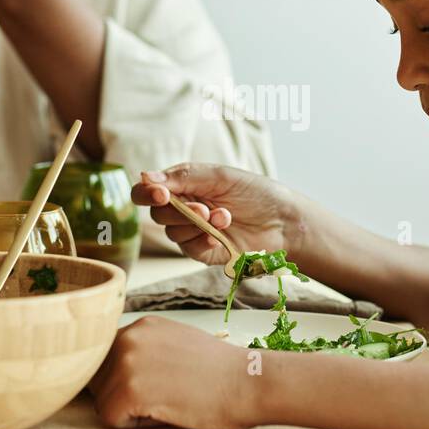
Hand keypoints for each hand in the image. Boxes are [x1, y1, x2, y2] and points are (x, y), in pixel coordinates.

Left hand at [88, 316, 258, 428]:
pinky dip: (134, 425)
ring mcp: (127, 362)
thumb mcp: (177, 343)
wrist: (246, 382)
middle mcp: (129, 337)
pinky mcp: (130, 389)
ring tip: (166, 402)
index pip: (105, 358)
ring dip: (129, 411)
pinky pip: (111, 418)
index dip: (122, 379)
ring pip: (103, 401)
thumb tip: (115, 370)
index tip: (150, 386)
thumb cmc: (219, 371)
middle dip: (121, 395)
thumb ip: (145, 349)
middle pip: (97, 379)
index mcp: (140, 325)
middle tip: (162, 395)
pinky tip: (165, 411)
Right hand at [131, 163, 302, 264]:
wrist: (283, 221)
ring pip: (172, 233)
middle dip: (179, 211)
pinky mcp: (203, 252)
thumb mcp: (219, 177)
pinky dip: (201, 241)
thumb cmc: (255, 192)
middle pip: (158, 214)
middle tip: (205, 208)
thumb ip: (183, 177)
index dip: (147, 194)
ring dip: (196, 225)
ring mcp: (193, 232)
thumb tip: (145, 176)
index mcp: (184, 186)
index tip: (161, 194)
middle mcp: (184, 209)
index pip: (147, 191)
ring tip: (225, 217)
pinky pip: (188, 249)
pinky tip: (220, 236)